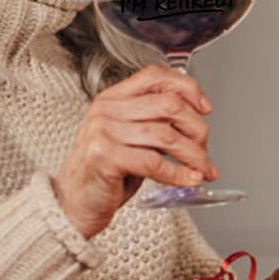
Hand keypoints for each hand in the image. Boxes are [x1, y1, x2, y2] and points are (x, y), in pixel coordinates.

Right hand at [53, 67, 216, 237]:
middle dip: (197, 129)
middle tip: (205, 150)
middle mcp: (107, 110)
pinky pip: (154, 162)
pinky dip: (178, 173)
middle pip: (169, 105)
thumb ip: (154, 123)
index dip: (188, 89)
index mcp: (113, 98)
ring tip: (202, 169)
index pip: (156, 76)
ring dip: (193, 155)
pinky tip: (189, 180)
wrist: (74, 203)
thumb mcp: (128, 139)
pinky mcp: (105, 156)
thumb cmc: (104, 173)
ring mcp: (104, 131)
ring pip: (166, 135)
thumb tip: (196, 122)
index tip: (205, 109)